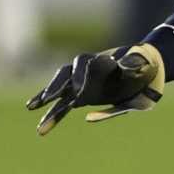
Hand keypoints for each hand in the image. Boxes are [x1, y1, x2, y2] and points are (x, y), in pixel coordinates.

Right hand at [26, 44, 164, 135]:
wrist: (142, 72)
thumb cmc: (142, 68)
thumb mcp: (141, 66)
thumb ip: (134, 65)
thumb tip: (128, 67)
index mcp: (100, 60)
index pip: (84, 63)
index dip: (80, 76)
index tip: (79, 91)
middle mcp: (86, 69)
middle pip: (66, 73)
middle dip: (56, 86)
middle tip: (48, 98)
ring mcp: (81, 81)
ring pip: (59, 89)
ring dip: (46, 98)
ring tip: (31, 107)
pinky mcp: (78, 94)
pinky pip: (61, 102)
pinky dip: (48, 107)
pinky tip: (34, 113)